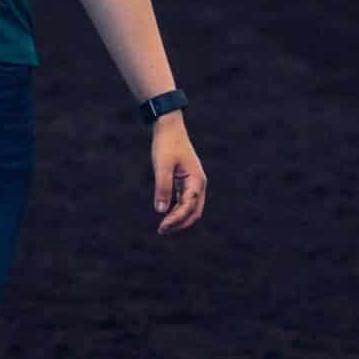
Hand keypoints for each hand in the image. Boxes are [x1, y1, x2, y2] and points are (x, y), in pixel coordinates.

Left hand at [151, 117, 205, 234]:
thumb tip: (161, 211)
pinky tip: (165, 213)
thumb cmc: (166, 144)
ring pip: (189, 207)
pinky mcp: (186, 181)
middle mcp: (198, 184)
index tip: (162, 227)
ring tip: (163, 226)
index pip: (188, 207)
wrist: (169, 127)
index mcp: (196, 181)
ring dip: (178, 218)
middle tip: (162, 230)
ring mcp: (193, 183)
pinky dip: (176, 209)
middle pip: (193, 212)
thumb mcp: (162, 166)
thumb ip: (162, 188)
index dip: (176, 220)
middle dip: (179, 223)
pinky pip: (184, 200)